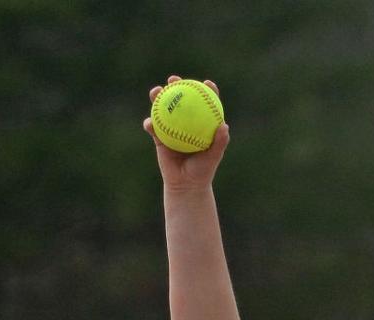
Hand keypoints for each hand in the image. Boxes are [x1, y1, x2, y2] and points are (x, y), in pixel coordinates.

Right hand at [144, 76, 229, 190]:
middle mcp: (185, 121)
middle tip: (173, 80)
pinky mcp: (159, 137)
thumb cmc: (202, 171)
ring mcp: (171, 127)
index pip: (204, 102)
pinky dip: (150, 124)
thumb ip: (220, 142)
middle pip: (180, 98)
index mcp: (200, 122)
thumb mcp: (213, 157)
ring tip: (155, 92)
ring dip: (157, 97)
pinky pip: (153, 127)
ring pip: (163, 108)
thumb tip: (224, 125)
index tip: (207, 83)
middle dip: (176, 85)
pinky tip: (149, 123)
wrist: (186, 185)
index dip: (206, 90)